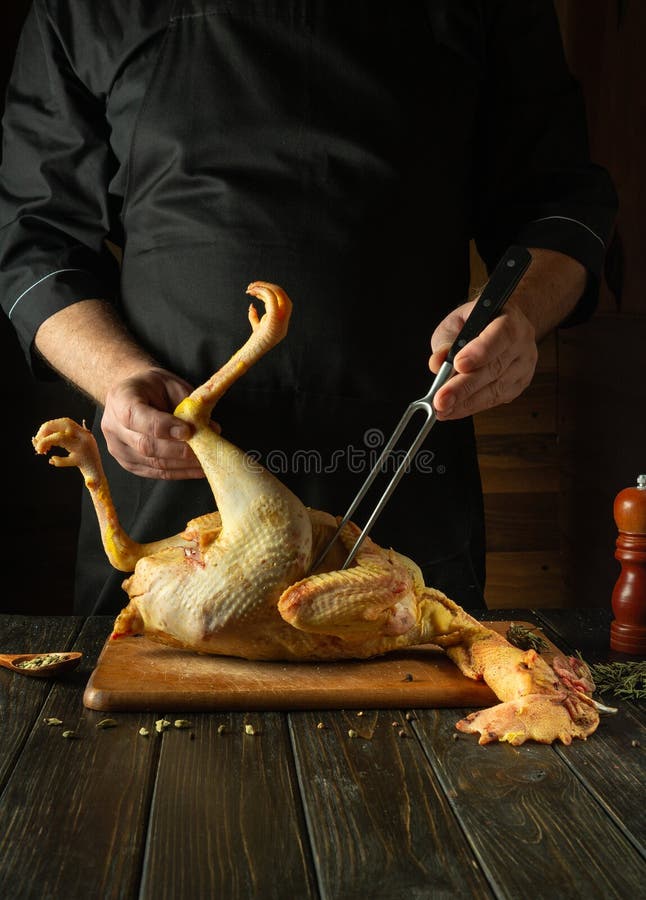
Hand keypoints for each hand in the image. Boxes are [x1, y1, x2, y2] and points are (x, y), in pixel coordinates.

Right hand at [101, 367, 212, 478]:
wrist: (134, 395)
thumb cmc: (154, 387)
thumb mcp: (170, 384)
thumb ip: (185, 405)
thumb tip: (208, 428)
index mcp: (120, 399)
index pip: (135, 416)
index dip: (163, 426)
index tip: (188, 431)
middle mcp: (113, 426)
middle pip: (145, 445)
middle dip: (179, 450)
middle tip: (204, 447)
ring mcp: (118, 448)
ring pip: (152, 462)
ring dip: (183, 464)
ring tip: (206, 459)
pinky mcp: (129, 464)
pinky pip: (155, 472)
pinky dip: (179, 472)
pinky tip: (197, 469)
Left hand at [428, 299, 537, 419]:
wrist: (498, 326)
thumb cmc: (475, 322)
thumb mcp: (456, 322)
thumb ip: (446, 341)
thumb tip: (437, 363)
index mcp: (510, 319)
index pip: (501, 335)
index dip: (480, 351)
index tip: (458, 364)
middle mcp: (522, 343)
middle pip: (495, 368)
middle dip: (464, 387)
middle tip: (441, 399)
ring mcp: (523, 366)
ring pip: (495, 389)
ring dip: (465, 403)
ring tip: (442, 409)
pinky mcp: (519, 385)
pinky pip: (495, 399)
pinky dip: (471, 406)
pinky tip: (454, 410)